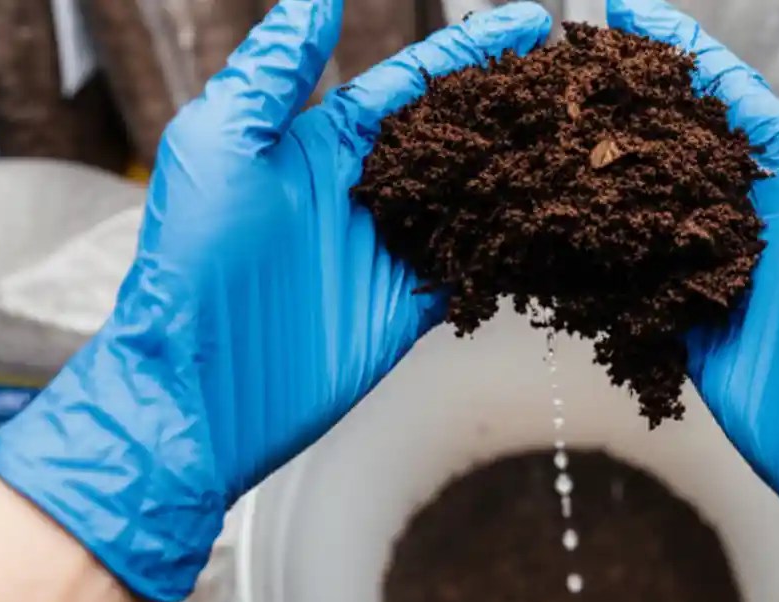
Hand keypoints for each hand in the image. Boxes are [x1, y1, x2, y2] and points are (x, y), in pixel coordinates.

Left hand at [0, 0, 552, 601]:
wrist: (200, 388)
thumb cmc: (194, 259)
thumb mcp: (221, 144)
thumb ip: (273, 70)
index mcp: (324, 144)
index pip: (412, 83)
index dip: (470, 51)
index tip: (529, 23)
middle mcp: (365, 191)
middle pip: (455, 137)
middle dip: (511, 106)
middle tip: (574, 83)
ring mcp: (390, 250)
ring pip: (473, 198)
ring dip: (524, 171)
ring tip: (585, 144)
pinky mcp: (409, 306)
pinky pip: (471, 267)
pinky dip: (511, 249)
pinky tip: (555, 228)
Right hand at [608, 0, 778, 601]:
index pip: (722, 88)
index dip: (672, 45)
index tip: (621, 10)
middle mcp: (751, 213)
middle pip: (670, 144)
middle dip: (618, 106)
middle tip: (557, 74)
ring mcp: (714, 271)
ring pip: (640, 210)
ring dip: (594, 176)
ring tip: (538, 140)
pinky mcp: (688, 326)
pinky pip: (634, 283)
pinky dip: (596, 261)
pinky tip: (553, 234)